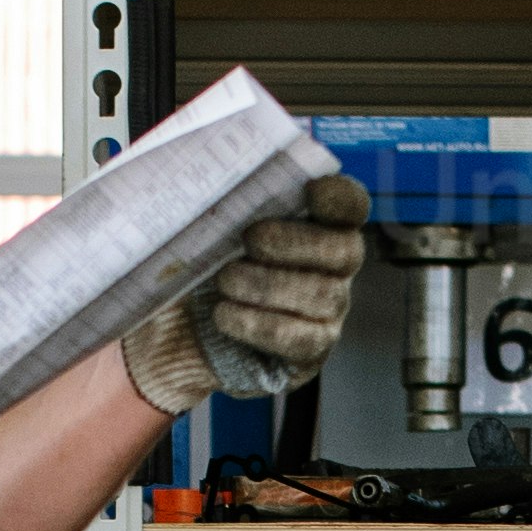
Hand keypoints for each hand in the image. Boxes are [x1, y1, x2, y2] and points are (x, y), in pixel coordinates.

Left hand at [120, 168, 371, 418]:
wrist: (181, 330)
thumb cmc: (203, 267)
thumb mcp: (210, 229)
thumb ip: (229, 205)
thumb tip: (218, 178)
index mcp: (318, 226)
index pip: (350, 205)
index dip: (339, 197)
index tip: (308, 190)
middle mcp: (334, 268)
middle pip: (345, 251)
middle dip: (295, 242)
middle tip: (250, 239)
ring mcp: (328, 312)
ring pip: (321, 296)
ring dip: (268, 284)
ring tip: (225, 280)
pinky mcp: (311, 351)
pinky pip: (301, 339)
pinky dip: (258, 323)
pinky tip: (224, 314)